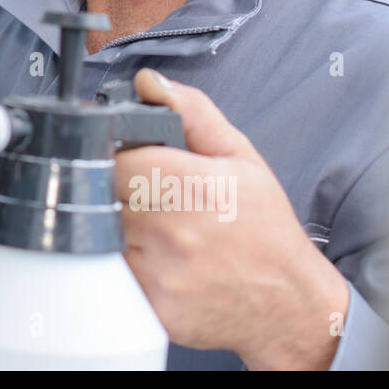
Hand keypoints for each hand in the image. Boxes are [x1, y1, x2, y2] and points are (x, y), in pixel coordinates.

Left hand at [115, 68, 350, 369]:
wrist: (288, 304)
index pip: (114, 156)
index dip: (114, 155)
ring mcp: (157, 272)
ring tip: (147, 226)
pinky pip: (110, 272)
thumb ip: (192, 112)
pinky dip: (119, 261)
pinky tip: (150, 257)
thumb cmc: (265, 229)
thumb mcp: (240, 157)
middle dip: (114, 189)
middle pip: (100, 194)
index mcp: (192, 185)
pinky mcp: (148, 306)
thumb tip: (149, 82)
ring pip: (100, 233)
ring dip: (112, 226)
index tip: (126, 160)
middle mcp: (171, 229)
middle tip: (140, 195)